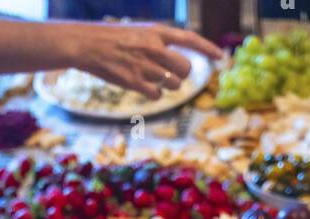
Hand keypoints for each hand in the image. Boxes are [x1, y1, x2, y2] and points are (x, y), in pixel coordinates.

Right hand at [68, 23, 221, 99]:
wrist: (89, 44)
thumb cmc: (114, 39)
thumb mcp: (140, 32)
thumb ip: (159, 43)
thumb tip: (176, 60)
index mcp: (157, 32)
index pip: (190, 39)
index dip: (208, 48)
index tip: (221, 57)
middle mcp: (155, 48)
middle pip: (185, 68)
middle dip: (182, 74)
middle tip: (171, 74)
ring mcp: (146, 66)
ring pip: (173, 84)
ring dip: (168, 85)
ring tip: (153, 78)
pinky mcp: (135, 82)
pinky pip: (157, 95)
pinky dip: (154, 93)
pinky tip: (144, 86)